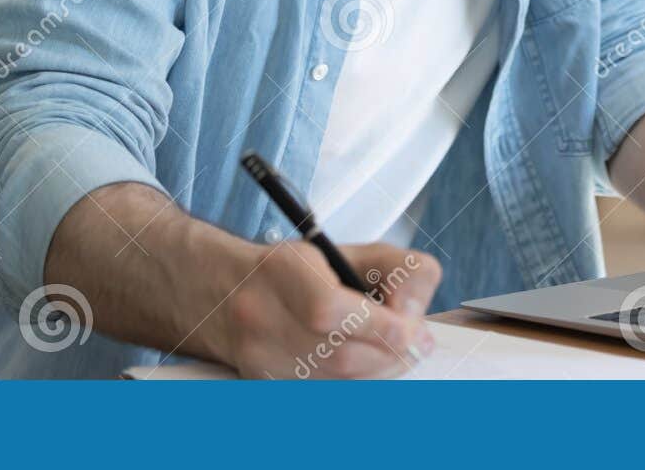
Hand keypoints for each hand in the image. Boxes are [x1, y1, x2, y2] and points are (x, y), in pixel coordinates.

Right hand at [203, 239, 442, 378]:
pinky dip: (357, 381)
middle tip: (416, 340)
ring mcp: (259, 357)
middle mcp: (262, 316)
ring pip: (336, 381)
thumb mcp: (350, 251)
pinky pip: (325, 392)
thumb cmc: (296, 271)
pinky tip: (366, 362)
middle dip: (391, 352)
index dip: (379, 325)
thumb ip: (398, 269)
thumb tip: (416, 312)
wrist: (228, 293)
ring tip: (395, 349)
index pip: (329, 308)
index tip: (413, 328)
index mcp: (282, 270)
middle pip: (340, 354)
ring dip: (379, 370)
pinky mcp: (264, 385)